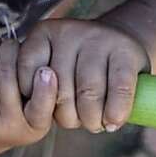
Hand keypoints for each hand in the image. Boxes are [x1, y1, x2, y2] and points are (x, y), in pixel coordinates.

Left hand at [16, 18, 149, 133]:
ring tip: (94, 125)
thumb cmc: (78, 65)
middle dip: (68, 117)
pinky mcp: (126, 51)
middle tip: (76, 122)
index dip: (37, 98)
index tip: (48, 108)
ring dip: (91, 119)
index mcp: (43, 33)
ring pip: (89, 92)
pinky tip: (113, 122)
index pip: (29, 71)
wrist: (120, 41)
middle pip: (60, 88)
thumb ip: (39, 84)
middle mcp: (69, 32)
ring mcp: (98, 38)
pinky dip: (115, 112)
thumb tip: (36, 113)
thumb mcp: (52, 65)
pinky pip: (119, 89)